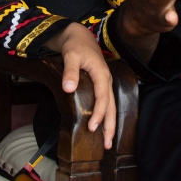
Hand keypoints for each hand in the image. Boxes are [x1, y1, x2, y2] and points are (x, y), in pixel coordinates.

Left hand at [46, 22, 116, 148]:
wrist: (78, 36)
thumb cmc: (75, 45)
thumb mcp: (70, 55)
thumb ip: (70, 71)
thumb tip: (68, 89)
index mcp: (101, 74)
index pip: (103, 98)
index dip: (98, 114)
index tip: (92, 128)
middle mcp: (106, 80)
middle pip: (111, 106)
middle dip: (110, 126)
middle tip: (106, 144)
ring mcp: (105, 82)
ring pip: (111, 106)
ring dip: (110, 124)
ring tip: (107, 142)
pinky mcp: (101, 84)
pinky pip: (106, 103)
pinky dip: (106, 116)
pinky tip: (103, 126)